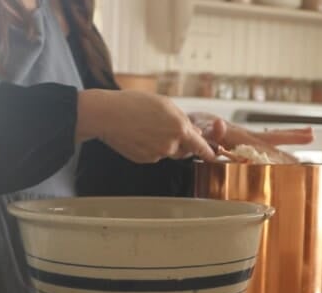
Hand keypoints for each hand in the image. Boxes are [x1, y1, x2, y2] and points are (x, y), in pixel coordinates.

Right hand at [75, 90, 215, 162]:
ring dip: (165, 143)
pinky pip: (155, 155)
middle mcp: (171, 145)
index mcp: (179, 128)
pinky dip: (150, 147)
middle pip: (185, 149)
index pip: (200, 146)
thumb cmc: (134, 104)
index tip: (213, 155)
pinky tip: (139, 134)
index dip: (208, 151)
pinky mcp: (145, 159)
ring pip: (169, 152)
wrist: (108, 115)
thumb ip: (182, 119)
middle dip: (181, 142)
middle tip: (164, 127)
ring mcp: (158, 154)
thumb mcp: (165, 104)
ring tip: (147, 127)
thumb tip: (194, 132)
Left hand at [188, 112, 313, 162]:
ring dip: (288, 140)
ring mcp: (242, 141)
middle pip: (272, 138)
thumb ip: (210, 129)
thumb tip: (219, 124)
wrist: (186, 126)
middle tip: (312, 134)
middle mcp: (244, 136)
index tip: (303, 142)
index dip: (284, 140)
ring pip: (268, 143)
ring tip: (308, 136)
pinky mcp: (237, 145)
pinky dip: (273, 150)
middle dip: (292, 136)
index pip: (266, 141)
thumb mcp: (199, 128)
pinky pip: (257, 150)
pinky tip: (282, 155)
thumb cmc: (192, 128)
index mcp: (240, 135)